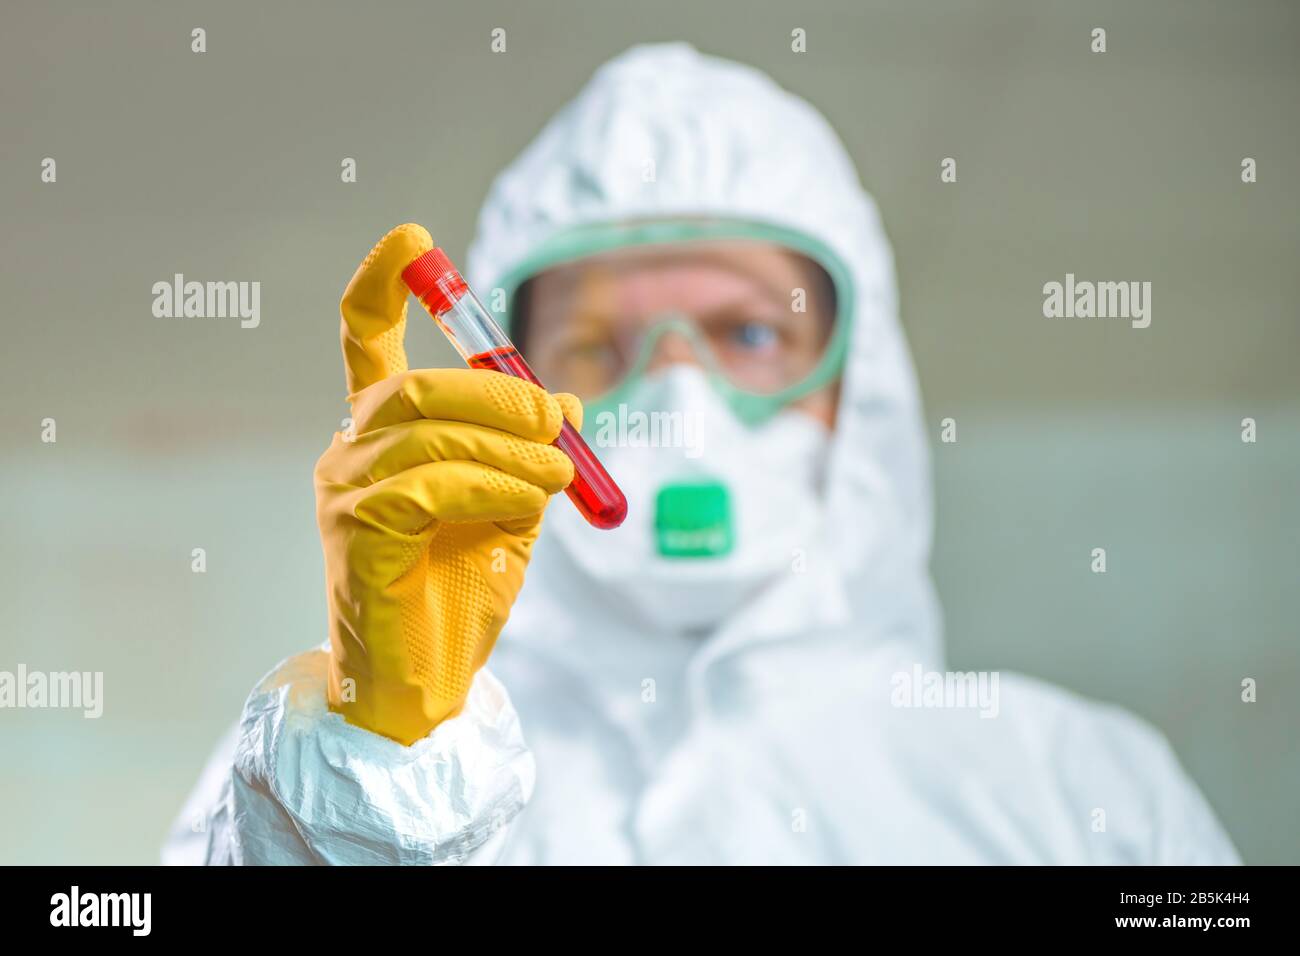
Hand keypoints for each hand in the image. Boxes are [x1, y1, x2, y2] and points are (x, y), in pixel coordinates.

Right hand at [315, 223, 580, 744]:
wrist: (425, 686)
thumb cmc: (458, 597)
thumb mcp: (510, 509)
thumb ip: (526, 454)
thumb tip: (565, 401)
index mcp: (379, 439)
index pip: (363, 342)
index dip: (383, 285)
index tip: (413, 240)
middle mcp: (348, 454)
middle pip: (417, 385)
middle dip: (497, 393)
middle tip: (554, 420)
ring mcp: (344, 492)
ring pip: (433, 431)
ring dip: (513, 448)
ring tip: (558, 475)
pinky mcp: (358, 531)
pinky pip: (435, 483)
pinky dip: (498, 484)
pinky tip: (533, 501)